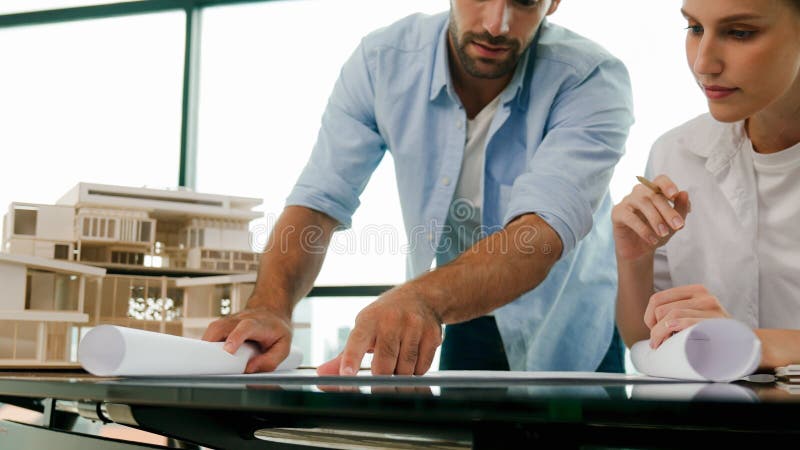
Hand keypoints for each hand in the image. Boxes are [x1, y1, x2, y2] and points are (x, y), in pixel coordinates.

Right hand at [202, 305, 292, 372]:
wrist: (271, 312)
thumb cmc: (277, 330)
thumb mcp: (283, 346)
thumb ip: (270, 360)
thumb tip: (250, 370)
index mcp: (258, 324)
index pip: (246, 327)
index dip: (236, 337)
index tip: (228, 350)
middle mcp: (241, 320)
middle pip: (221, 326)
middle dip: (212, 342)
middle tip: (210, 361)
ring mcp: (230, 321)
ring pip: (213, 329)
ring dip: (206, 345)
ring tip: (207, 362)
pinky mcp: (223, 326)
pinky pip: (211, 333)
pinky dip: (207, 345)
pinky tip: (208, 356)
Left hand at [316, 286, 442, 375]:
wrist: (422, 297)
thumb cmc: (386, 317)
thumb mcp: (363, 328)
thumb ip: (345, 355)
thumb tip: (322, 376)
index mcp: (369, 319)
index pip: (357, 341)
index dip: (351, 359)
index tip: (346, 375)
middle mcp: (392, 321)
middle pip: (384, 364)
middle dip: (380, 377)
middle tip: (379, 376)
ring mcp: (414, 327)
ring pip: (404, 370)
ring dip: (399, 375)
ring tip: (397, 362)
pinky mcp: (432, 335)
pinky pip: (422, 368)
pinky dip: (415, 372)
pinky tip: (412, 359)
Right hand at [611, 175, 690, 260]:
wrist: (640, 252)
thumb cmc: (656, 233)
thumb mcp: (673, 224)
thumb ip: (680, 209)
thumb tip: (684, 194)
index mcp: (654, 192)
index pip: (660, 180)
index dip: (667, 185)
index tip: (675, 196)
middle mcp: (639, 193)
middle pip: (653, 194)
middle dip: (668, 211)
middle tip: (678, 225)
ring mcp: (626, 202)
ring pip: (642, 203)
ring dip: (656, 219)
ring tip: (664, 234)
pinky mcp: (617, 213)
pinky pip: (630, 218)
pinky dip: (643, 230)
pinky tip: (652, 240)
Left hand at [644, 284, 729, 348]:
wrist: (745, 344)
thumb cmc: (714, 333)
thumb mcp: (697, 316)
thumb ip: (679, 311)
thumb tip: (651, 322)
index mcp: (694, 291)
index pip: (657, 299)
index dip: (648, 317)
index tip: (652, 330)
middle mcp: (703, 296)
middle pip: (661, 309)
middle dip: (653, 329)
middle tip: (657, 342)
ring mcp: (712, 308)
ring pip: (670, 316)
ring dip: (659, 334)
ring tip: (662, 345)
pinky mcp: (716, 321)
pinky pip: (687, 322)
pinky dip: (673, 330)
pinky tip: (669, 340)